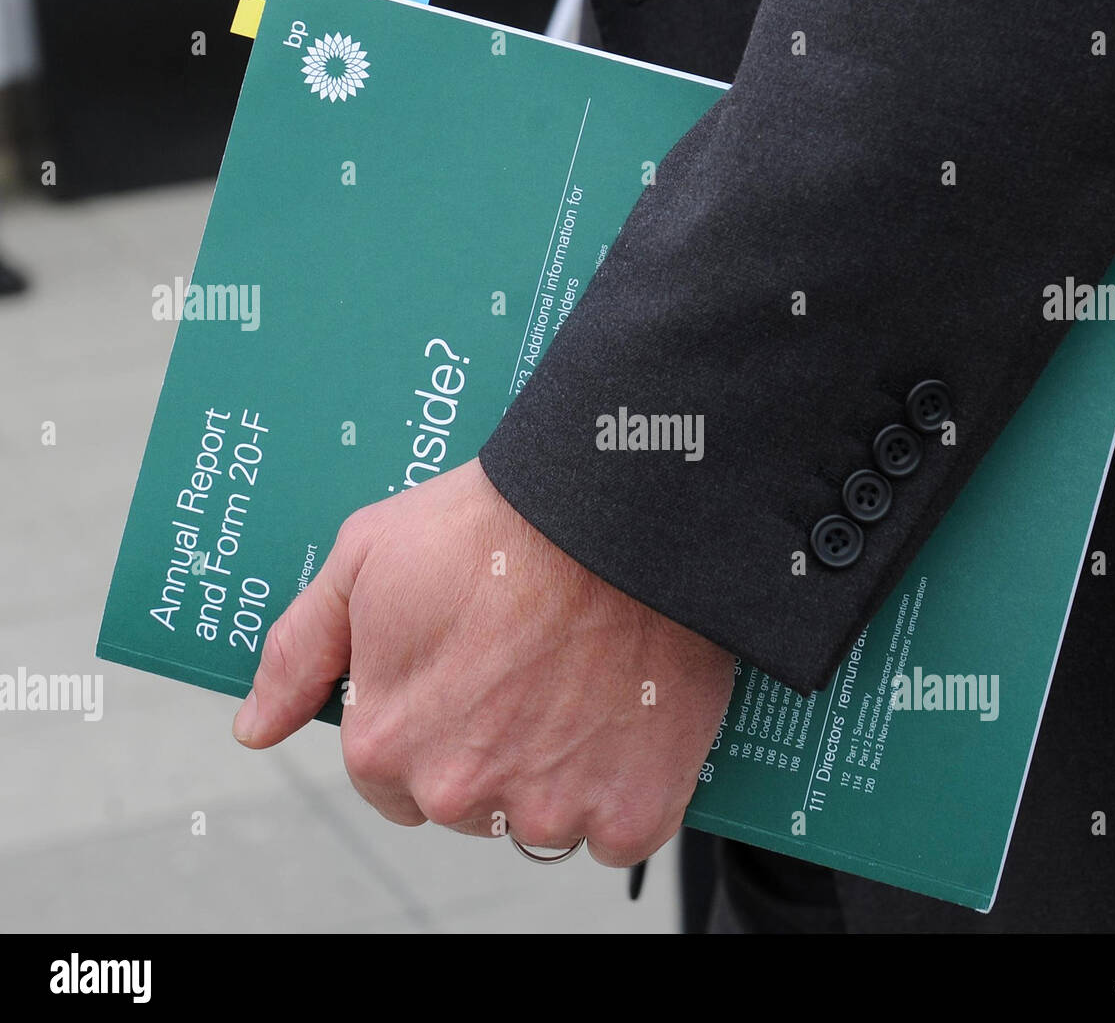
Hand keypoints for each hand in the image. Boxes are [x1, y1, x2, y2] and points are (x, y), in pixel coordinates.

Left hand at [231, 457, 735, 865]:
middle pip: (469, 803)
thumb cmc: (495, 524)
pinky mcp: (631, 811)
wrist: (617, 514)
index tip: (473, 677)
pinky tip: (629, 718)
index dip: (432, 723)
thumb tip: (255, 728)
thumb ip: (300, 653)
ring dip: (563, 772)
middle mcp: (459, 793)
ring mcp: (550, 809)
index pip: (390, 778)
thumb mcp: (365, 559)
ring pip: (546, 819)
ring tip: (586, 684)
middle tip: (533, 669)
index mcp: (386, 744)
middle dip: (495, 752)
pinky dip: (628, 785)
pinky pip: (621, 827)